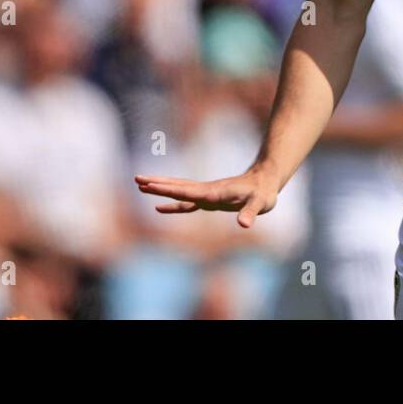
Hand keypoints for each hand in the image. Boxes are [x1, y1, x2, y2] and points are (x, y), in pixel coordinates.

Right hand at [134, 166, 279, 227]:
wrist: (265, 181)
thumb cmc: (263, 192)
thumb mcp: (260, 203)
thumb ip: (251, 213)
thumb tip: (244, 224)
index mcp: (215, 192)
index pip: (187, 191)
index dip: (169, 189)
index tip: (151, 184)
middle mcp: (207, 191)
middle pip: (178, 187)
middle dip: (158, 184)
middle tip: (136, 179)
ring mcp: (206, 194)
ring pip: (179, 191)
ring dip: (161, 189)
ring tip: (140, 185)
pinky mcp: (209, 199)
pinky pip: (186, 202)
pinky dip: (172, 204)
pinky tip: (158, 208)